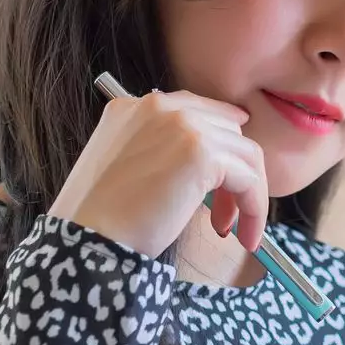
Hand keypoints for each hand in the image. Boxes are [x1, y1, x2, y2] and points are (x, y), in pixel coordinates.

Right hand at [48, 87, 269, 257]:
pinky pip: (249, 179)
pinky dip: (254, 209)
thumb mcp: (124, 167)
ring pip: (245, 155)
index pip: (198, 112)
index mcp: (135, 107)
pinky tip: (244, 235)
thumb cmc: (102, 218)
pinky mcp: (203, 153)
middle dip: (235, 173)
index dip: (221, 145)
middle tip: (224, 216)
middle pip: (227, 131)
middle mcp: (160, 107)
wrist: (90, 237)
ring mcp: (183, 125)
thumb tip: (207, 161)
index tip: (231, 177)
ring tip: (233, 229)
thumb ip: (159, 150)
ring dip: (247, 195)